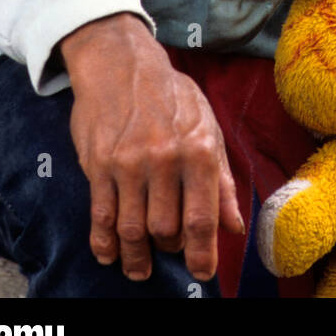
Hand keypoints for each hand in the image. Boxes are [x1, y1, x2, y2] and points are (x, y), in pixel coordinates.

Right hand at [61, 12, 243, 283]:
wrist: (121, 62)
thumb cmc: (170, 95)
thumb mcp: (207, 126)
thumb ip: (222, 178)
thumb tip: (236, 225)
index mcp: (199, 149)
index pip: (203, 218)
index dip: (203, 254)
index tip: (202, 273)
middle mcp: (166, 159)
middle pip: (166, 230)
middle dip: (168, 248)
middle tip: (167, 251)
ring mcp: (130, 163)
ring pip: (133, 230)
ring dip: (135, 257)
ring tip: (138, 268)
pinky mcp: (99, 165)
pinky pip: (102, 217)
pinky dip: (105, 243)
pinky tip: (109, 253)